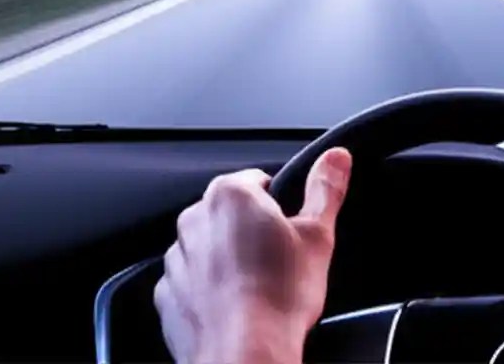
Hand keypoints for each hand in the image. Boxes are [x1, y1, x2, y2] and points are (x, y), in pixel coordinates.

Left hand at [154, 148, 351, 363]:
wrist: (244, 353)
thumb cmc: (278, 298)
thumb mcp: (317, 236)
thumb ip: (325, 190)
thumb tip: (336, 158)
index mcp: (230, 195)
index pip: (258, 182)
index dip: (280, 206)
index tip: (291, 231)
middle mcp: (194, 220)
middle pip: (231, 215)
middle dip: (253, 233)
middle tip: (280, 263)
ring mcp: (176, 258)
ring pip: (210, 249)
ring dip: (229, 261)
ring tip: (259, 289)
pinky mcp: (167, 294)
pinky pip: (191, 283)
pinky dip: (209, 292)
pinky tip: (235, 308)